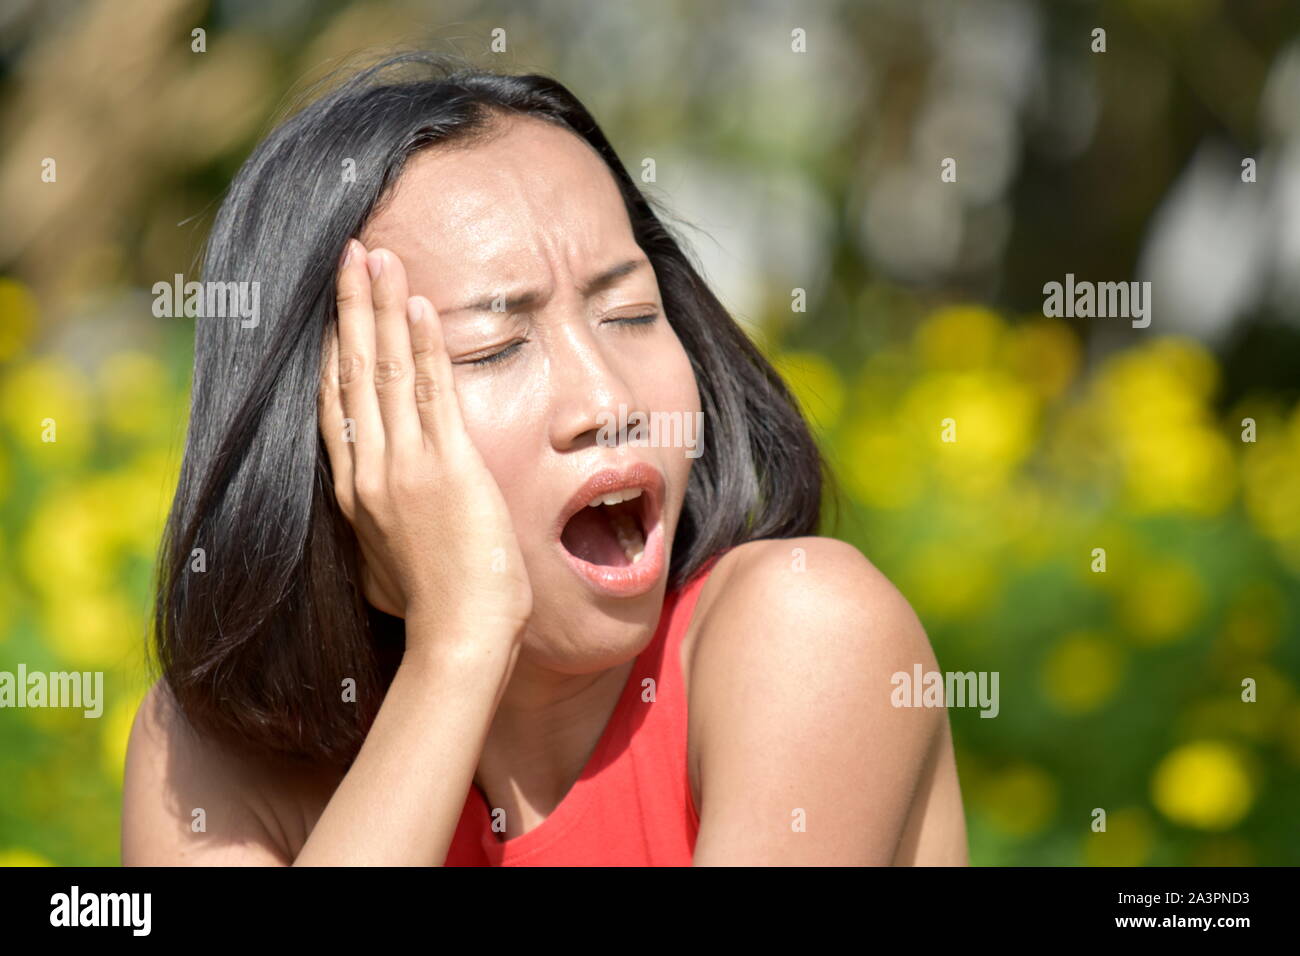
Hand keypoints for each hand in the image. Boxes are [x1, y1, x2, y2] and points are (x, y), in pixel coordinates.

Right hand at [318, 239, 532, 648]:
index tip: (335, 309)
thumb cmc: (434, 611)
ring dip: (382, 307)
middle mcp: (369, 471)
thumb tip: (381, 524)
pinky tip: (420, 306)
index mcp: (354, 493)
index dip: (332, 350)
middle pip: (350, 372)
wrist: (459, 638)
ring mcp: (404, 467)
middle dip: (351, 307)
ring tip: (379, 256)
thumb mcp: (387, 567)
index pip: (334, 406)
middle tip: (350, 254)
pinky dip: (423, 345)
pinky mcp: (447, 467)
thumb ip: (379, 531)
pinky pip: (430, 392)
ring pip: (384, 370)